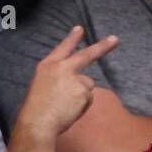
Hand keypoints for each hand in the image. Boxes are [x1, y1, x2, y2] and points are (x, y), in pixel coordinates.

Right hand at [17, 26, 119, 140]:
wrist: (38, 122)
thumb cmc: (36, 111)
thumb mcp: (41, 87)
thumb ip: (57, 80)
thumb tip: (73, 84)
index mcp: (48, 66)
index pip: (63, 48)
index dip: (72, 38)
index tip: (80, 29)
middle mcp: (62, 67)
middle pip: (87, 55)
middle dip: (103, 46)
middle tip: (115, 39)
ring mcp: (74, 78)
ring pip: (87, 85)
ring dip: (80, 96)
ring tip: (65, 106)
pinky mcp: (83, 91)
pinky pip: (88, 99)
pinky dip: (81, 107)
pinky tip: (69, 111)